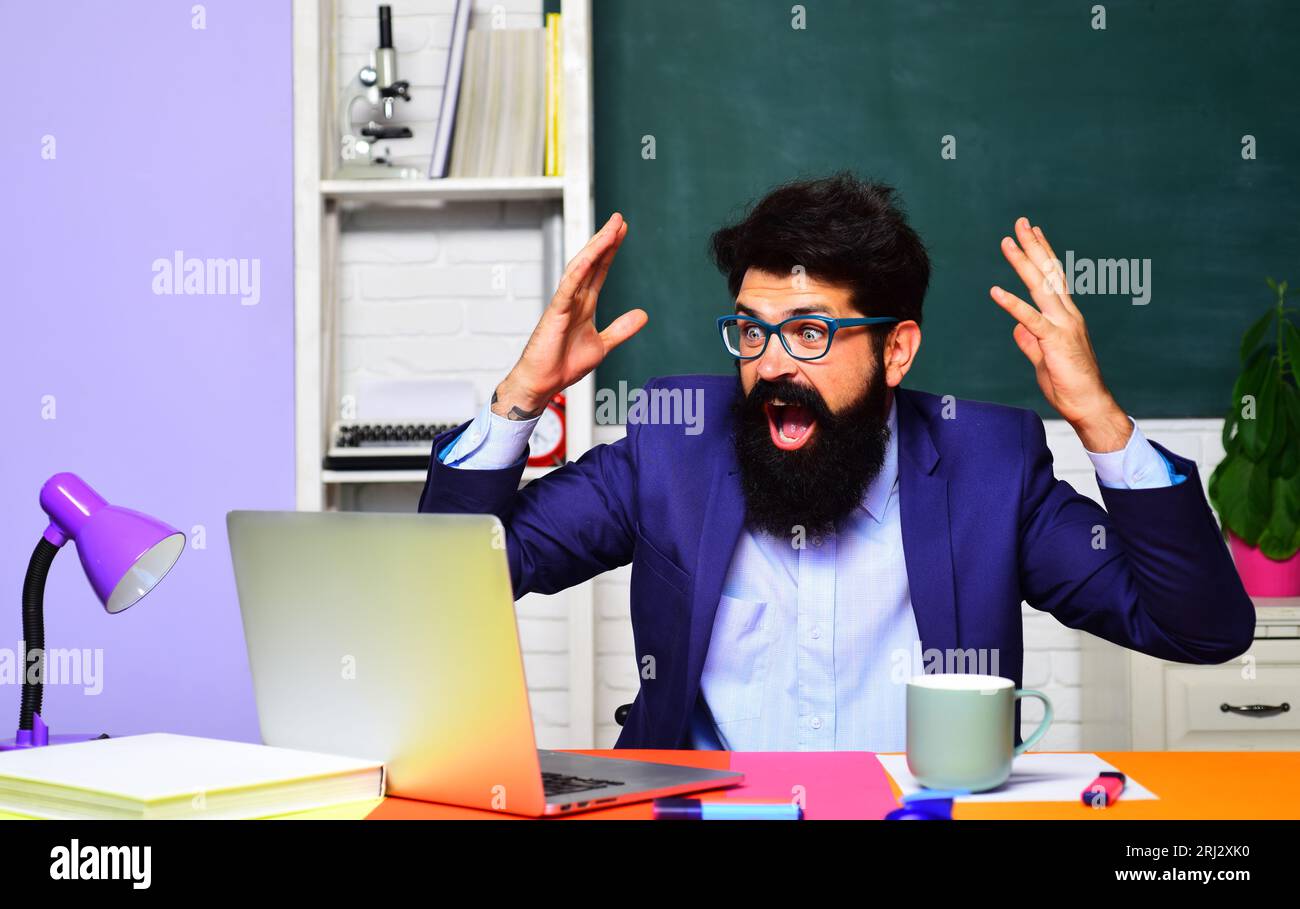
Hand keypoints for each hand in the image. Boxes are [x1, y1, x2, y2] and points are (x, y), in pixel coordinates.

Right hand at [492, 212, 646, 418]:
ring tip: (610, 230)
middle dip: (605, 240)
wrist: (544, 383)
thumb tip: (643, 315)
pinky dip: (578, 272)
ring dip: (595, 248)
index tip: (622, 231)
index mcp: (583, 304)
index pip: (600, 270)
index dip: (611, 250)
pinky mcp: (555, 314)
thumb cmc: (564, 364)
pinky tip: (590, 257)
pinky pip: (567, 289)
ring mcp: (563, 304)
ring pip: (579, 268)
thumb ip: (621, 329)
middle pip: (591, 262)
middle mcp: (573, 298)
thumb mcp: (602, 345)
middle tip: (618, 219)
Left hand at [991, 218, 1131, 451]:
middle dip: (1033, 246)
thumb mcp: (1043, 359)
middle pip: (1048, 273)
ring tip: (1007, 242)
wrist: (1088, 405)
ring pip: (1041, 287)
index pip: (1054, 278)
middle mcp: (1067, 314)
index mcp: (1065, 316)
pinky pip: (1030, 318)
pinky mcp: (1055, 340)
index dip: (1042, 254)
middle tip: (1021, 223)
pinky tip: (995, 291)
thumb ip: (1031, 341)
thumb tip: (1017, 328)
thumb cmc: (1069, 384)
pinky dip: (1012, 304)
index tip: (1033, 233)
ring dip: (1023, 263)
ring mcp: (1063, 325)